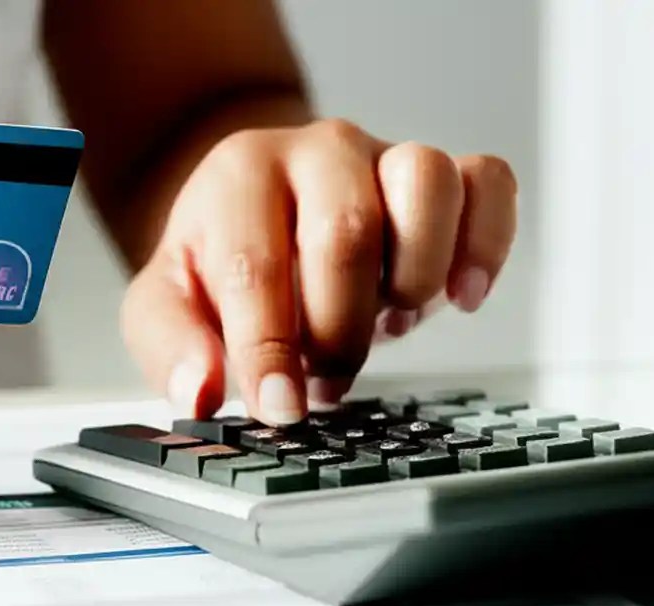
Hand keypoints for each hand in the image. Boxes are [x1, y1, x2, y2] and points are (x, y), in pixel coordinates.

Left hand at [121, 119, 516, 424]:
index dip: (270, 347)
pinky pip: (487, 183)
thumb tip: (200, 389)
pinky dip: (487, 244)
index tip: (280, 405)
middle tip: (324, 376)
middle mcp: (316, 151)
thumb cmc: (218, 263)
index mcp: (238, 177)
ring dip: (412, 279)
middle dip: (338, 330)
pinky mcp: (444, 176)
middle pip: (345, 232)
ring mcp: (385, 155)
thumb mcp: (165, 307)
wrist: (261, 211)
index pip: (256, 263)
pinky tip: (460, 297)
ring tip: (385, 325)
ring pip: (424, 185)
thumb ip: (170, 347)